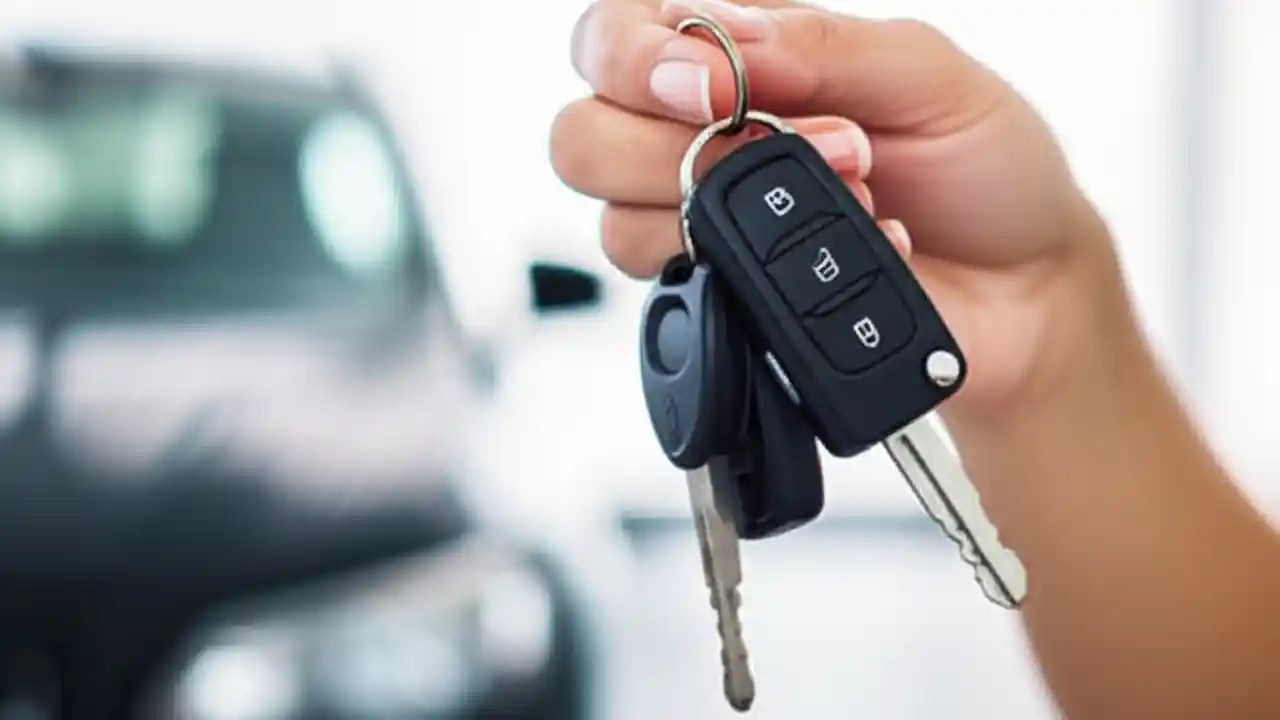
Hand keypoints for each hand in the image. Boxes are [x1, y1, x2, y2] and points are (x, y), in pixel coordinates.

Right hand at [551, 0, 1131, 418]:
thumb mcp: (927, 71)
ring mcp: (702, 226)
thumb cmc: (983, 166)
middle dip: (676, 144)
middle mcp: (698, 137)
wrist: (1024, 287)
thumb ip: (821, 44)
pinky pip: (677, 287)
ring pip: (613, 221)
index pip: (610, 37)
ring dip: (732, 206)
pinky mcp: (723, 298)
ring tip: (846, 191)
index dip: (631, 59)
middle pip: (581, 137)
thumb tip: (719, 40)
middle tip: (788, 140)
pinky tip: (830, 252)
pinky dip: (753, 271)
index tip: (706, 86)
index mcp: (732, 55)